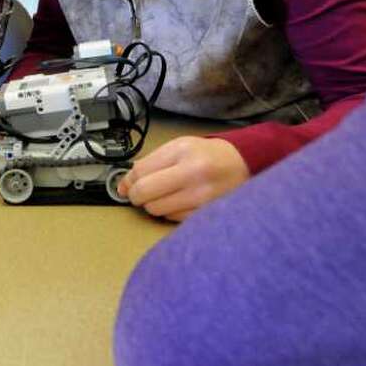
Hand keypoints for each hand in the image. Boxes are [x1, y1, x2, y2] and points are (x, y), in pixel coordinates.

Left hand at [117, 136, 249, 221]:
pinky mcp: (205, 213)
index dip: (128, 181)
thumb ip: (149, 163)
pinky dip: (169, 212)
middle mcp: (192, 174)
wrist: (242, 164)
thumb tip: (123, 185)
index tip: (127, 184)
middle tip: (141, 192)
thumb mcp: (178, 147)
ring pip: (156, 209)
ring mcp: (201, 197)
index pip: (140, 172)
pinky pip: (172, 219)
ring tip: (165, 194)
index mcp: (183, 152)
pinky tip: (179, 201)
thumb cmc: (206, 155)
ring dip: (153, 204)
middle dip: (137, 195)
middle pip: (144, 193)